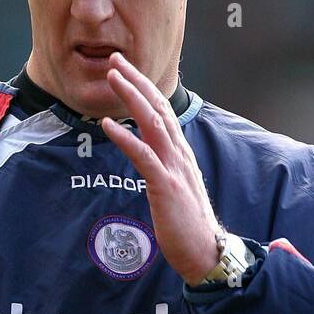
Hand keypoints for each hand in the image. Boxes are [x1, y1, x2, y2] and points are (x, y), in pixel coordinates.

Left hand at [100, 52, 219, 284]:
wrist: (205, 252)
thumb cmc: (187, 225)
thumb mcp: (176, 189)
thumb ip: (164, 168)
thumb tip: (150, 157)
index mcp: (181, 154)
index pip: (163, 112)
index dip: (145, 88)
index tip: (127, 71)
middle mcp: (179, 154)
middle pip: (157, 108)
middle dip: (136, 81)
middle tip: (115, 61)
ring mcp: (173, 168)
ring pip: (151, 123)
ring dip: (130, 97)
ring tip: (112, 78)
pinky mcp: (165, 186)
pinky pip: (143, 156)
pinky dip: (125, 138)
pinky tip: (107, 126)